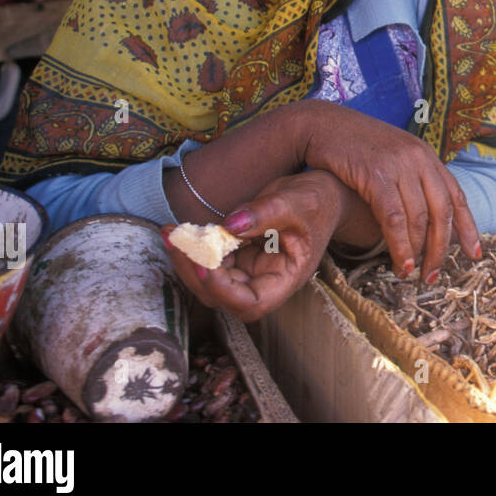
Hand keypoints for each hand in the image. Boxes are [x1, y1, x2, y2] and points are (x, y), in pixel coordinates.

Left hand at [161, 169, 344, 322]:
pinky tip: (181, 230)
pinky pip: (211, 260)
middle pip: (223, 296)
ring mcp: (250, 271)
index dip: (224, 291)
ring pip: (211, 281)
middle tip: (176, 240)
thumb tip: (230, 225)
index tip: (204, 264)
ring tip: (172, 233)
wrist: (322, 192)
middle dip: (195, 272)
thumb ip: (266, 213)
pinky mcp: (239, 257)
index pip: (252, 303)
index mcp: (287, 278)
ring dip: (188, 260)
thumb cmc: (318, 200)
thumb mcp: (297, 201)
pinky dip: (194, 248)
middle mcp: (266, 282)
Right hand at [298, 101, 481, 284]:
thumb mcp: (393, 157)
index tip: (474, 254)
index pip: (456, 196)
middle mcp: (419, 159)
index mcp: (427, 156)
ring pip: (419, 219)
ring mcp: (399, 166)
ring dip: (418, 252)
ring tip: (411, 274)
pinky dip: (400, 245)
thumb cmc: (355, 147)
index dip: (467, 227)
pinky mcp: (376, 175)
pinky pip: (394, 218)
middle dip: (441, 249)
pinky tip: (400, 263)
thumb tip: (425, 217)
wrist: (322, 125)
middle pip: (442, 212)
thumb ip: (412, 179)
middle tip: (434, 276)